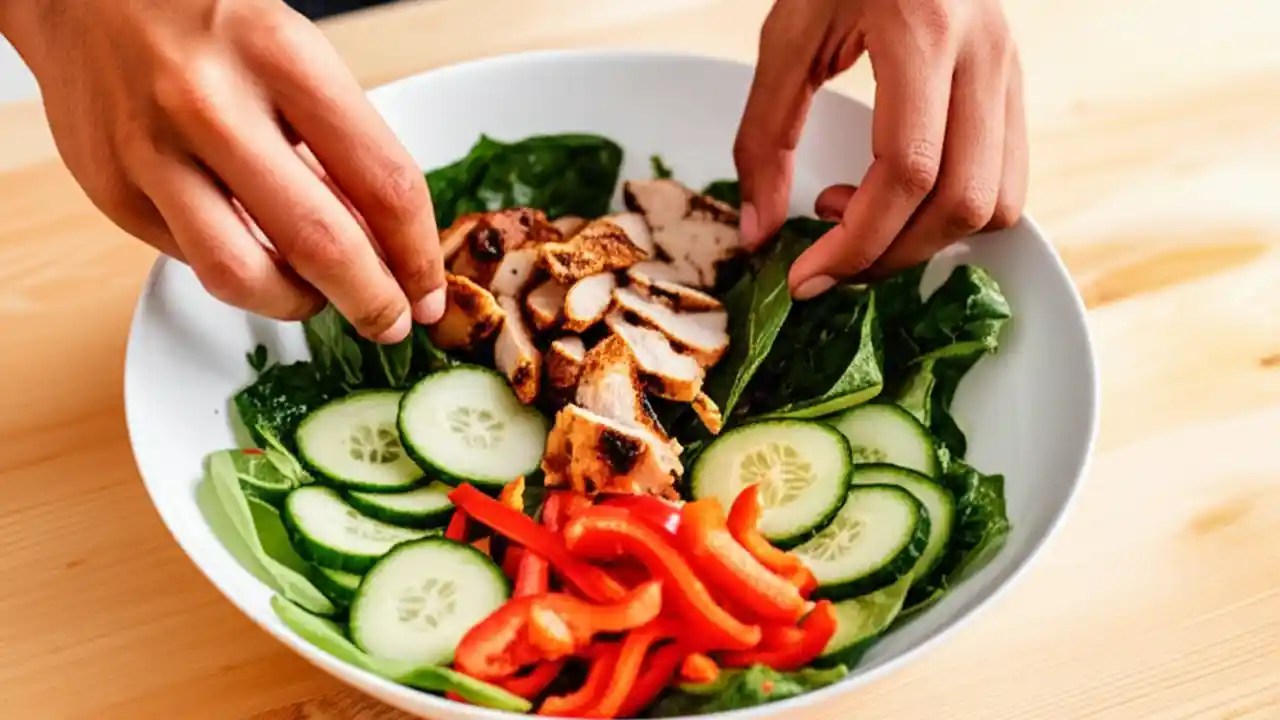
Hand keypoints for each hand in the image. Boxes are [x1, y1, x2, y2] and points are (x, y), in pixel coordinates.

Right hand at [1, 0, 444, 340]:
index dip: (418, 253)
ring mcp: (150, 152)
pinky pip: (191, 262)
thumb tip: (390, 245)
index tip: (429, 289)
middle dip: (372, 301)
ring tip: (318, 297)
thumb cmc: (209, 23)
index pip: (382, 181)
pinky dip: (236, 273)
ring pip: (242, 276)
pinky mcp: (111, 191)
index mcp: (280, 55)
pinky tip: (255, 253)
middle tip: (392, 322)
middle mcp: (210, 104)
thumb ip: (340, 141)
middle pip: (320, 243)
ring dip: (297, 304)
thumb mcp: (293, 53)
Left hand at [734, 0, 1026, 298]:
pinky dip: (952, 214)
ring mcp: (1011, 69)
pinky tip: (895, 195)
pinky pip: (1008, 180)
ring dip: (925, 240)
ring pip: (999, 201)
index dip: (858, 242)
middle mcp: (985, 53)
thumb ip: (764, 136)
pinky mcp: (1015, 84)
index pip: (908, 171)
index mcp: (925, 32)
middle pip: (963, 201)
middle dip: (890, 254)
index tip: (809, 277)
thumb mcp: (786, 35)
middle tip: (828, 263)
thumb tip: (759, 233)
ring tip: (856, 214)